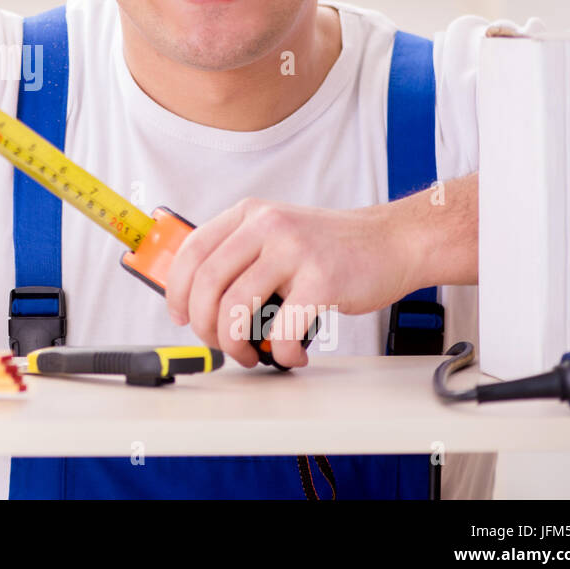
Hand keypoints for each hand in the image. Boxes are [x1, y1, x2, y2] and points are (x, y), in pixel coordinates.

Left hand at [163, 197, 411, 368]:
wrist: (392, 242)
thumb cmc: (331, 248)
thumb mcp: (277, 233)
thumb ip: (241, 255)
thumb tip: (198, 299)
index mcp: (249, 214)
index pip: (193, 250)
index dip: (177, 289)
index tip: (180, 316)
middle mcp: (267, 226)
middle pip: (208, 282)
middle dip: (205, 325)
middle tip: (218, 344)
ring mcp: (295, 251)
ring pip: (236, 308)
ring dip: (235, 344)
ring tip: (250, 354)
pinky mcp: (322, 280)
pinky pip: (282, 329)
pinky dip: (280, 353)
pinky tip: (291, 353)